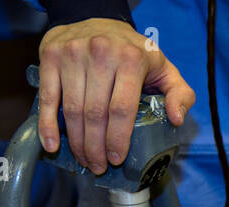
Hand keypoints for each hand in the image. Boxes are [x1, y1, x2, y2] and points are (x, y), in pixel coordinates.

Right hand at [38, 18, 195, 173]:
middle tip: (99, 166)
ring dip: (77, 141)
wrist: (95, 17)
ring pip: (72, 109)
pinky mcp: (51, 56)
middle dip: (96, 147)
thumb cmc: (134, 52)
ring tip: (84, 160)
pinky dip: (48, 124)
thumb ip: (181, 95)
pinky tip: (52, 145)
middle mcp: (100, 53)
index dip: (118, 139)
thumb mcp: (165, 69)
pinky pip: (47, 96)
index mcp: (131, 59)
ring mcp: (72, 54)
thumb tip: (176, 119)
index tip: (116, 159)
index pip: (122, 109)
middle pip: (95, 113)